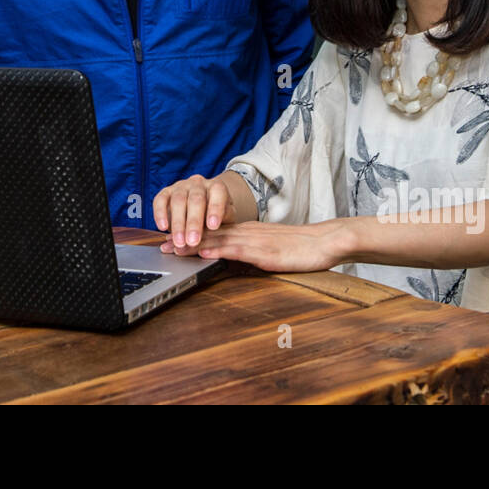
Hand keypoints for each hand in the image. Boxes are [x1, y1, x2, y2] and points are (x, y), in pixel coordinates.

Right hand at [153, 174, 236, 249]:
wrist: (204, 206)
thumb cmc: (217, 215)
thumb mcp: (227, 217)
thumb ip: (223, 221)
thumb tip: (215, 230)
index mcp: (217, 187)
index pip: (218, 193)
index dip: (215, 209)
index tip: (213, 226)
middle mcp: (199, 183)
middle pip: (196, 199)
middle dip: (193, 222)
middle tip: (193, 241)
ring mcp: (181, 186)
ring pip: (178, 200)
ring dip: (178, 223)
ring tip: (179, 242)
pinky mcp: (166, 191)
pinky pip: (160, 200)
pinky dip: (160, 214)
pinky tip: (162, 227)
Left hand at [161, 220, 343, 272]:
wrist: (326, 242)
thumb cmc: (302, 247)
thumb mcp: (272, 249)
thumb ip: (253, 250)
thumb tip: (236, 257)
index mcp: (248, 231)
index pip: (214, 232)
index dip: (191, 235)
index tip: (172, 241)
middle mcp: (247, 232)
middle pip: (210, 234)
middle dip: (184, 240)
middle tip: (162, 246)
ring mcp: (255, 241)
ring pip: (218, 240)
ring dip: (193, 244)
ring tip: (173, 249)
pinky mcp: (264, 252)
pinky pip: (237, 250)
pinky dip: (218, 250)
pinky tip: (204, 252)